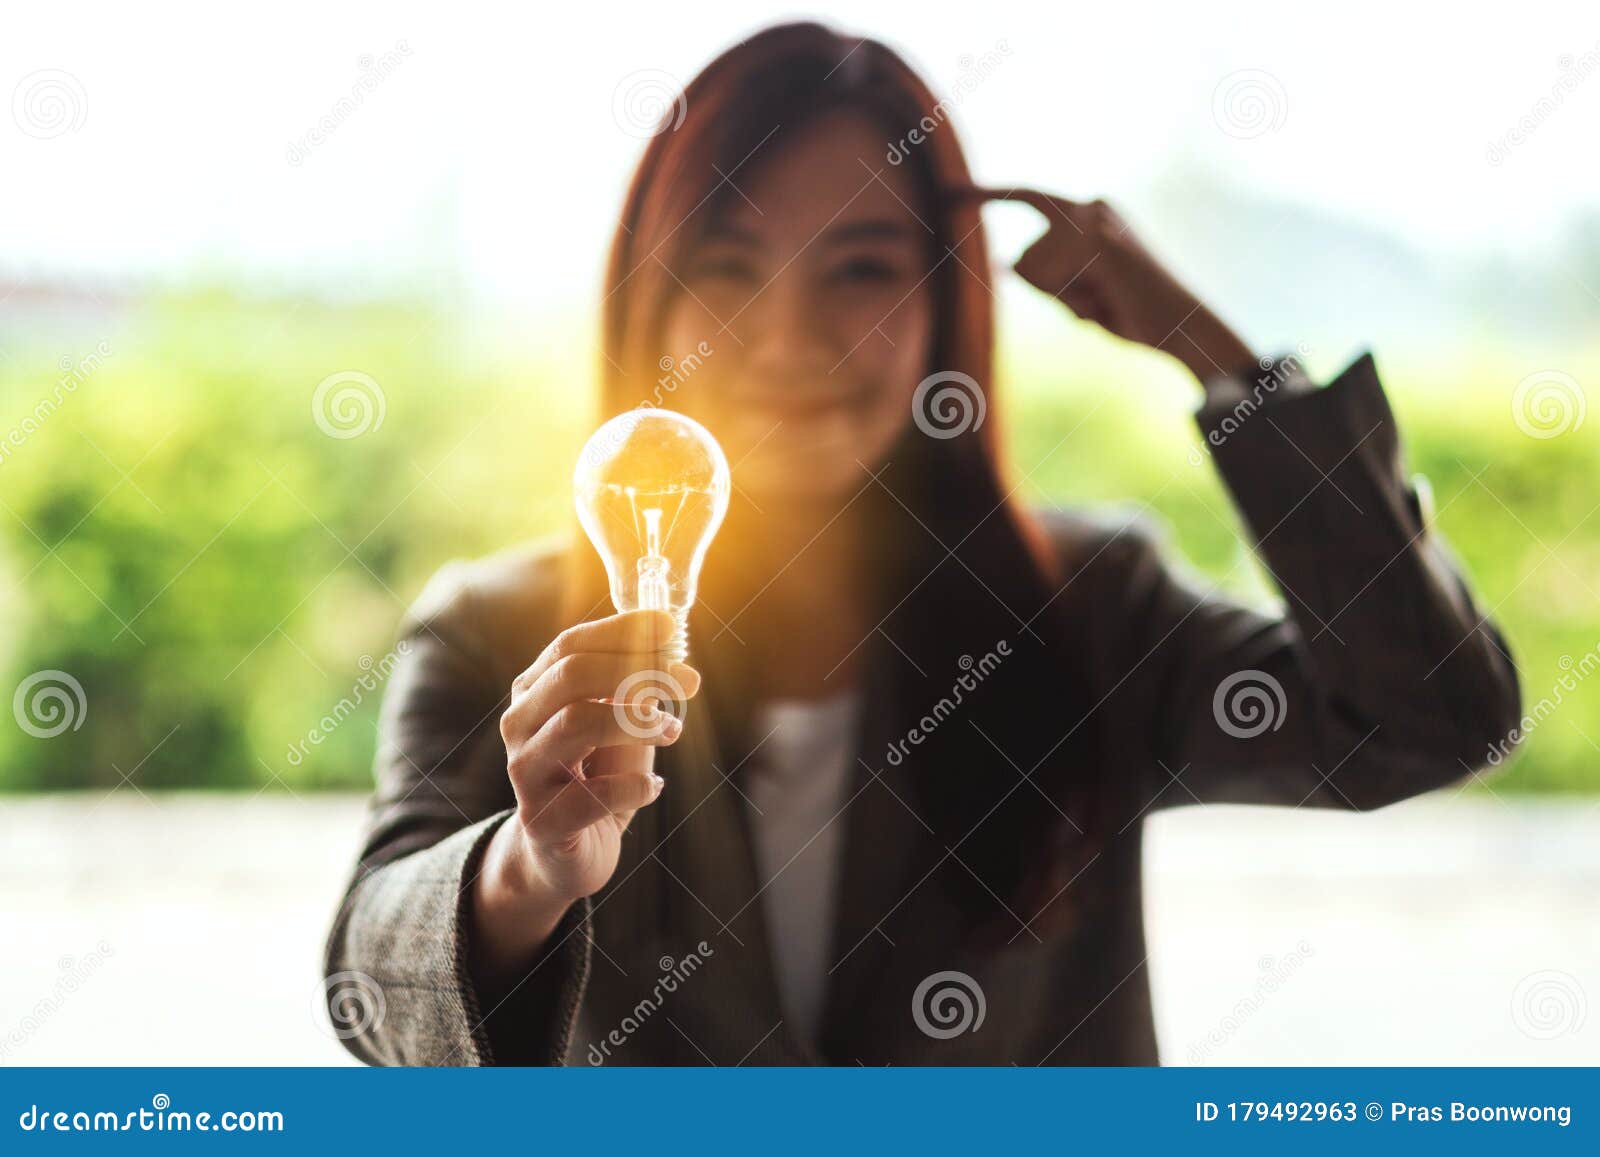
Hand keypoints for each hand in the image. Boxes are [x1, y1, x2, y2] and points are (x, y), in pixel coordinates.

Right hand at [469, 610, 699, 990]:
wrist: (565, 855)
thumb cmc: (598, 777)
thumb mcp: (621, 727)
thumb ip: (640, 694)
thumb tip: (679, 664)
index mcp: (535, 692)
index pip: (571, 646)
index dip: (621, 632)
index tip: (670, 629)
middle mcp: (520, 725)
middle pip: (572, 675)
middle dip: (636, 670)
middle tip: (686, 681)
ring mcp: (524, 772)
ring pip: (575, 723)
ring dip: (635, 721)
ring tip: (670, 730)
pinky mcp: (541, 821)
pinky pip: (590, 795)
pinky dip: (633, 786)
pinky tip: (652, 786)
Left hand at [953, 185, 1256, 384]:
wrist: (1180, 325)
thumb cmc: (1129, 312)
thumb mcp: (1076, 290)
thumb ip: (1042, 274)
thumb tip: (1001, 262)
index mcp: (1090, 209)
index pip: (1027, 197)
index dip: (985, 194)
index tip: (948, 190)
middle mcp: (1091, 205)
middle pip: (1023, 260)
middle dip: (1049, 295)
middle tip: (1098, 302)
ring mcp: (1093, 221)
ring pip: (1032, 274)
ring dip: (1063, 302)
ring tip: (1106, 302)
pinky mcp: (1095, 243)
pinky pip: (1049, 282)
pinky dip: (1074, 303)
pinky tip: (1108, 301)